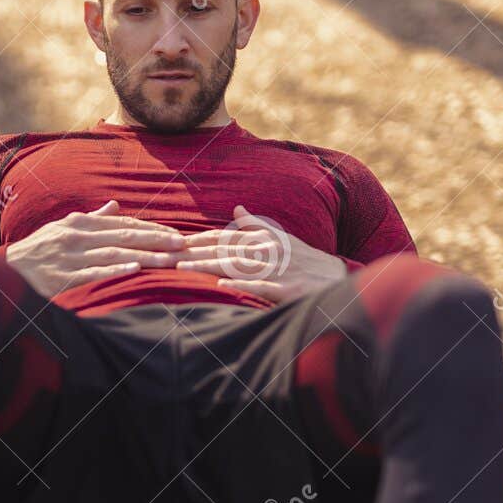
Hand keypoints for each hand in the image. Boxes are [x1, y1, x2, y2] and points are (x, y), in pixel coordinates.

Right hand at [5, 201, 185, 299]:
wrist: (6, 269)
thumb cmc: (40, 249)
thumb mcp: (64, 228)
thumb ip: (93, 219)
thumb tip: (116, 207)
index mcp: (80, 223)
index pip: (122, 225)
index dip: (151, 228)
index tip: (176, 234)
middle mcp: (77, 236)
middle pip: (124, 237)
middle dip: (156, 240)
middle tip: (182, 245)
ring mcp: (70, 257)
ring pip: (114, 254)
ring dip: (144, 257)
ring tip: (168, 260)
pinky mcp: (63, 277)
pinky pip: (94, 273)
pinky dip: (115, 271)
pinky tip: (135, 271)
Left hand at [175, 204, 346, 303]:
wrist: (338, 281)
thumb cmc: (306, 261)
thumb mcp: (283, 238)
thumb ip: (257, 226)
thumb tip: (237, 210)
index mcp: (264, 239)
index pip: (224, 238)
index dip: (197, 240)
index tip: (172, 242)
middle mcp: (268, 252)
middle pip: (223, 251)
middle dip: (192, 253)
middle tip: (165, 256)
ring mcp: (277, 271)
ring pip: (236, 267)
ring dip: (207, 267)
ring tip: (181, 268)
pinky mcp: (287, 291)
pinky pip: (260, 288)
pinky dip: (241, 287)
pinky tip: (221, 287)